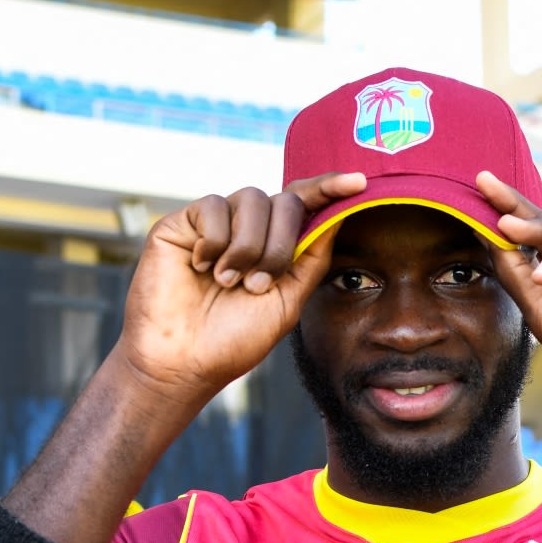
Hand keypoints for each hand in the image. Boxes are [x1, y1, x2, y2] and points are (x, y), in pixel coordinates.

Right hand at [117, 172, 366, 404]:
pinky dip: (214, 242)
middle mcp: (246, 229)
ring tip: (228, 282)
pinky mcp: (183, 222)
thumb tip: (339, 212)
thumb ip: (313, 257)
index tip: (359, 181)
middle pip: (284, 201)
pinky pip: (214, 206)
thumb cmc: (234, 339)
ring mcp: (215, 224)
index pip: (304, 204)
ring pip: (252, 199)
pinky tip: (201, 268)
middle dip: (279, 244)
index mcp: (275, 246)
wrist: (183, 361)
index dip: (329, 189)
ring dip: (248, 246)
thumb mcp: (288, 299)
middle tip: (258, 285)